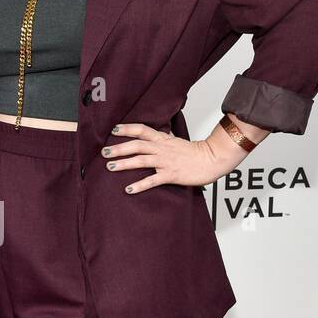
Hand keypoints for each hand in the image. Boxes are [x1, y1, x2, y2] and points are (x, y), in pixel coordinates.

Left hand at [101, 122, 242, 191]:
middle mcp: (163, 149)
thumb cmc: (195, 153)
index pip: (143, 130)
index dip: (127, 129)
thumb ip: (162, 140)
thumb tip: (151, 136)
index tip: (113, 130)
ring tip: (110, 167)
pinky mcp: (171, 175)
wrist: (213, 159)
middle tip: (104, 152)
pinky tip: (128, 189)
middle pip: (137, 145)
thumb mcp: (175, 142)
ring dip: (124, 164)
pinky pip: (153, 180)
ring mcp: (166, 162)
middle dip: (119, 148)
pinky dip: (140, 185)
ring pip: (141, 160)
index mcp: (163, 140)